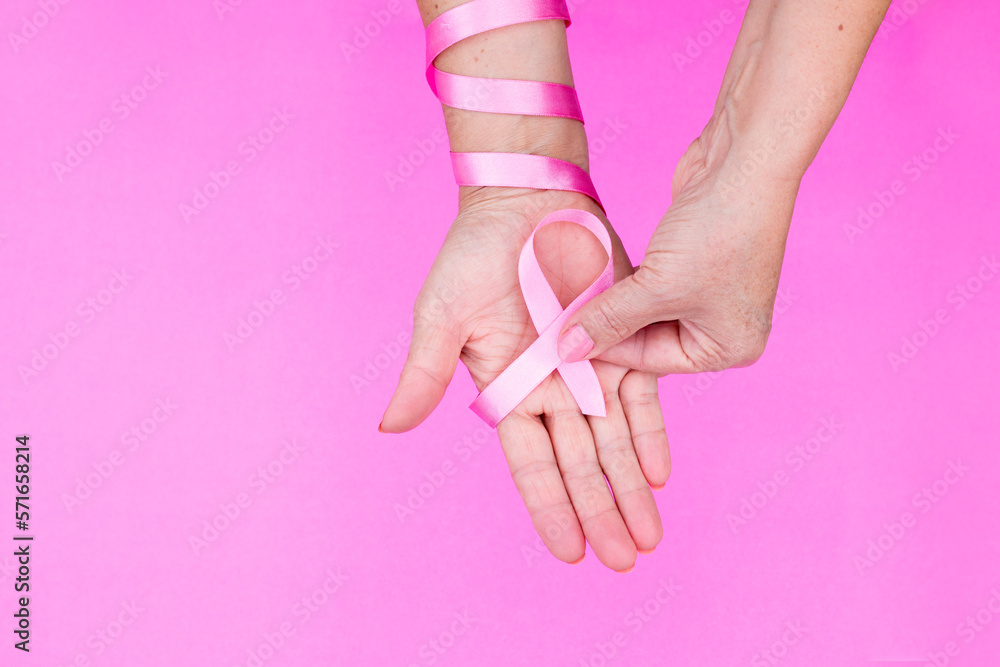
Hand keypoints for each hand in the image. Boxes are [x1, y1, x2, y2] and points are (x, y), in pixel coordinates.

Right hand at [380, 188, 670, 570]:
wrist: (523, 203)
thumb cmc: (472, 258)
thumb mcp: (441, 318)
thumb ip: (424, 375)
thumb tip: (388, 428)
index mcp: (508, 392)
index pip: (533, 466)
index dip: (553, 510)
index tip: (573, 554)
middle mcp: (551, 390)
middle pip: (581, 465)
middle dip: (602, 513)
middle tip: (625, 559)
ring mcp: (589, 368)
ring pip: (615, 441)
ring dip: (632, 488)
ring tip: (650, 536)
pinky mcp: (621, 340)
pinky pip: (640, 397)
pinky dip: (650, 434)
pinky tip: (660, 474)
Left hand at [557, 131, 799, 374]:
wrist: (744, 160)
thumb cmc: (717, 231)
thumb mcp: (657, 287)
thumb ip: (610, 319)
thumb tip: (569, 350)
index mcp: (728, 348)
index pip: (651, 360)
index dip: (604, 350)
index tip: (560, 343)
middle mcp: (723, 326)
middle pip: (648, 338)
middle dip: (607, 325)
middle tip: (559, 321)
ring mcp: (710, 293)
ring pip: (645, 309)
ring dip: (611, 302)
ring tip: (569, 299)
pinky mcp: (694, 262)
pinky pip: (649, 284)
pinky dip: (623, 282)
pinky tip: (591, 278)